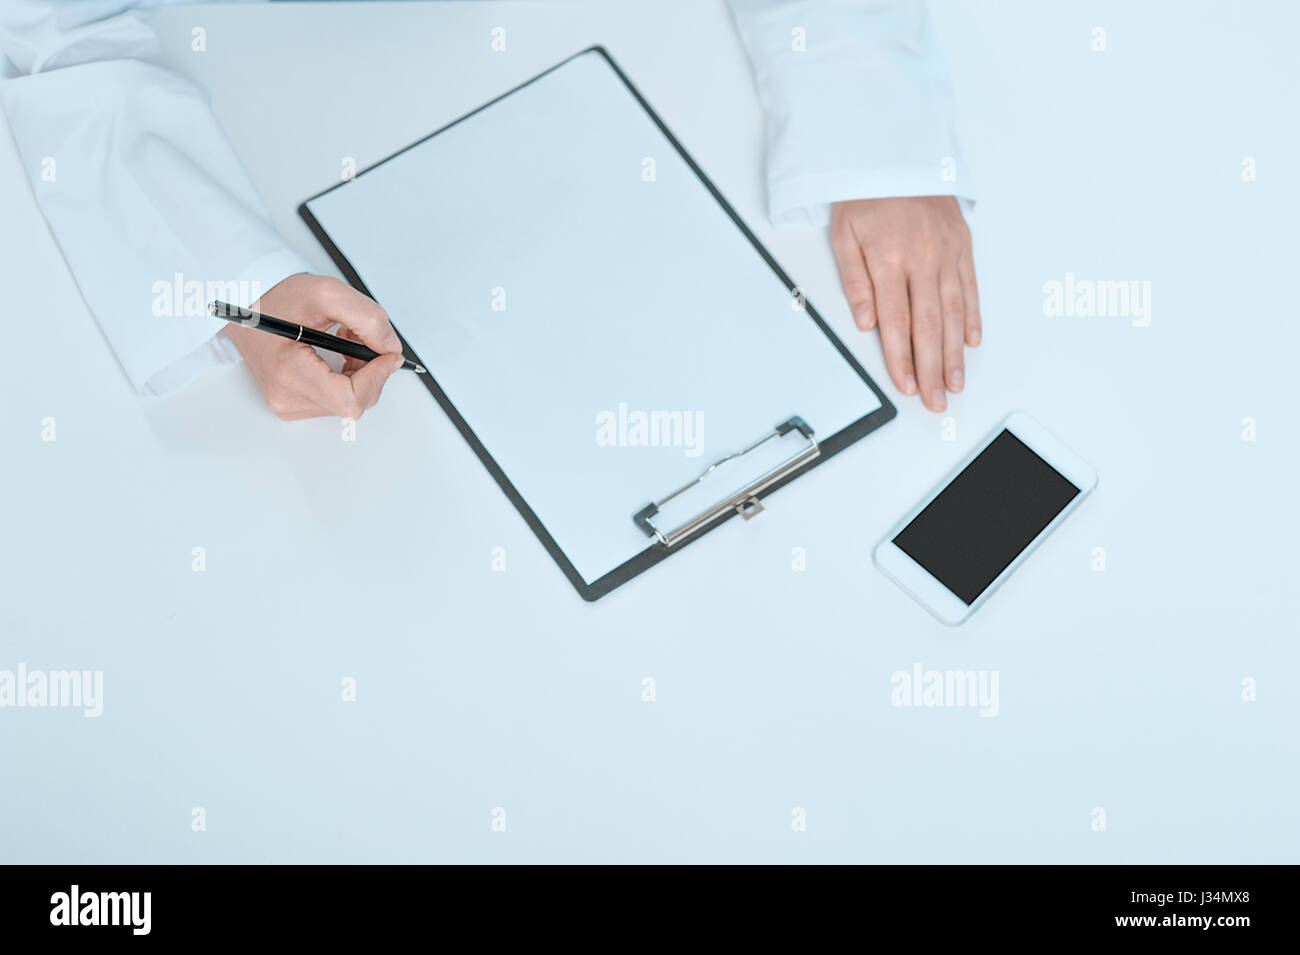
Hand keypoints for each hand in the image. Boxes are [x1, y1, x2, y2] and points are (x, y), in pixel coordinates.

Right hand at [224, 274, 405, 420]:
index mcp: (290, 373)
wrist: (248, 306)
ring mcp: (289, 404)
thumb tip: (390, 347)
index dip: (377, 378)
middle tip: (365, 338)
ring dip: (361, 372)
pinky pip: (337, 399)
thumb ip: (367, 318)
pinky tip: (340, 354)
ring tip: (347, 340)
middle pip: (354, 402)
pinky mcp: (294, 404)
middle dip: (370, 370)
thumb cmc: (277, 299)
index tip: (388, 355)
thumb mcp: (327, 293)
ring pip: (350, 401)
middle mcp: (288, 397)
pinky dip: (349, 378)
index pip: (350, 400)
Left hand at [830, 197, 979, 412]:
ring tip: (956, 382)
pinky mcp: (962, 244)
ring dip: (955, 352)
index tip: (906, 385)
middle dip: (933, 368)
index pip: (896, 322)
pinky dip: (971, 317)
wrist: (893, 151)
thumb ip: (855, 281)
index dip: (902, 359)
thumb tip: (866, 323)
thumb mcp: (843, 235)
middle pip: (929, 325)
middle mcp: (922, 257)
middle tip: (938, 399)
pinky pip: (970, 287)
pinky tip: (970, 342)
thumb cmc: (865, 193)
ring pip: (953, 312)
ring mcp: (946, 251)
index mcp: (889, 258)